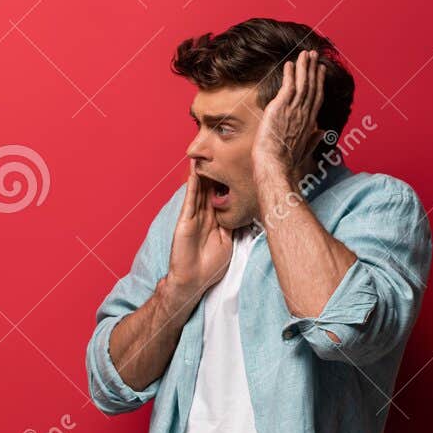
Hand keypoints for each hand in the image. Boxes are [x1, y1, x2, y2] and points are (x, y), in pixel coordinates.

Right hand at [167, 161, 233, 298]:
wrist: (193, 280)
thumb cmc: (210, 266)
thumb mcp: (228, 242)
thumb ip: (233, 226)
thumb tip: (247, 213)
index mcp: (214, 220)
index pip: (221, 196)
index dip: (226, 181)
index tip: (236, 166)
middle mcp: (203, 215)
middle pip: (209, 189)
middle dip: (214, 171)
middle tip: (220, 152)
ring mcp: (193, 216)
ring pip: (199, 190)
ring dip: (201, 173)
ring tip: (205, 154)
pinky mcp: (185, 220)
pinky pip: (190, 199)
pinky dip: (192, 185)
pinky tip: (195, 171)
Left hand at [252, 49, 326, 180]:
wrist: (275, 165)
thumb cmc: (286, 162)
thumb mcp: (304, 150)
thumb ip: (314, 139)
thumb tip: (322, 132)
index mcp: (310, 122)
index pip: (316, 97)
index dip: (319, 82)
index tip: (320, 70)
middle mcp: (304, 113)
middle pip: (311, 86)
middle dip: (313, 69)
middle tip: (314, 55)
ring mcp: (294, 109)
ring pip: (302, 83)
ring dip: (304, 66)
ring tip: (305, 53)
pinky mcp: (281, 107)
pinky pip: (288, 86)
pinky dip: (290, 73)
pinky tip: (290, 63)